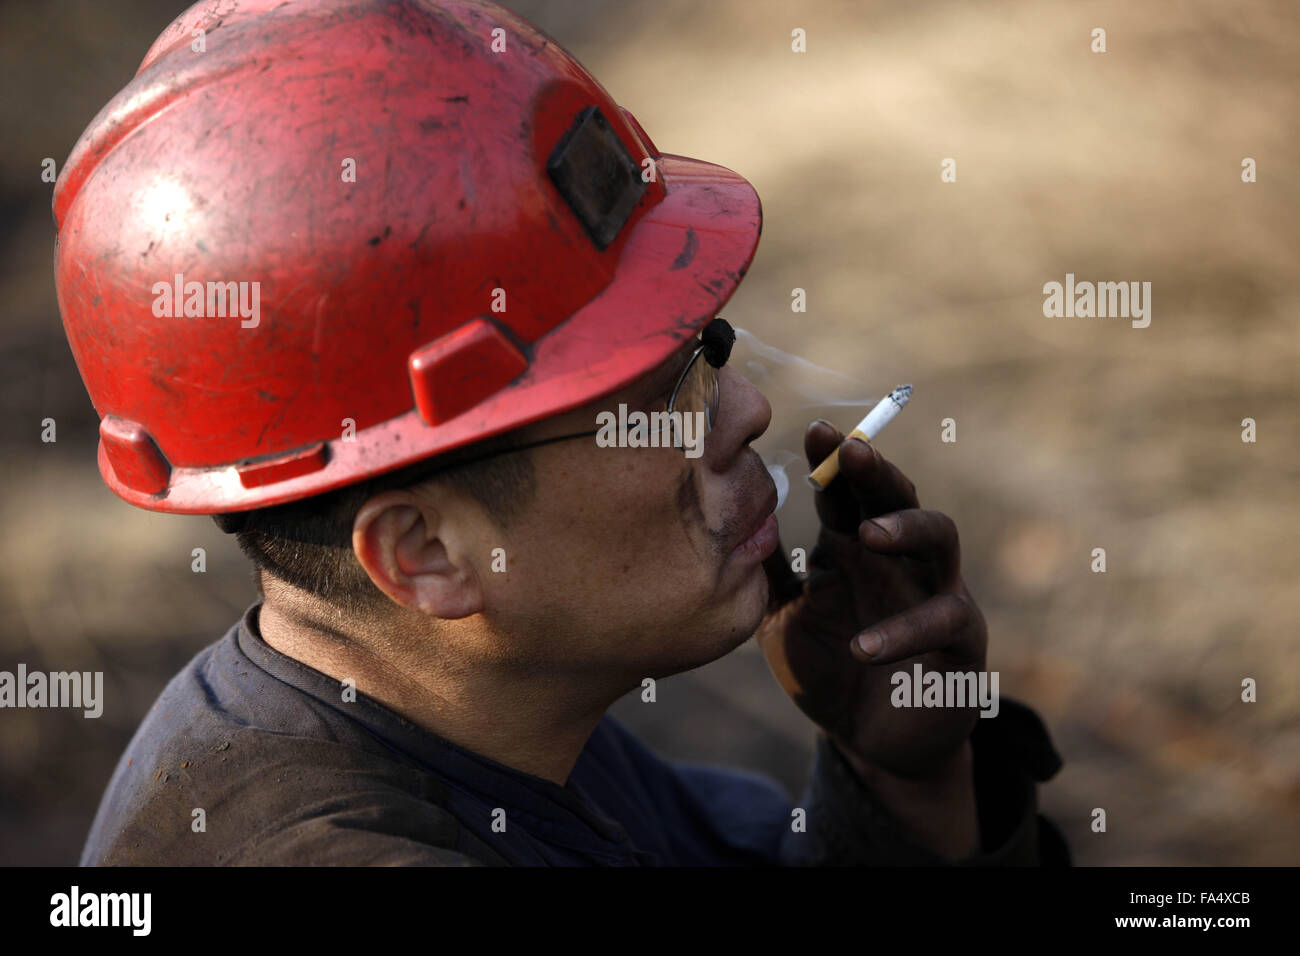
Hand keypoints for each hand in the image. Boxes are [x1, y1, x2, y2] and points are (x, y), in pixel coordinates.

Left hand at [757, 420, 988, 780]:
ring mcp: (935, 593)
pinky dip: (905, 630)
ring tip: (868, 534)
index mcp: (853, 546)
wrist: (870, 742)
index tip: (815, 430)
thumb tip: (727, 514)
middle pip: (897, 495)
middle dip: (876, 470)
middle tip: (851, 452)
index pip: (846, 490)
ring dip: (907, 527)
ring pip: (941, 537)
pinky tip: (863, 648)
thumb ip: (764, 571)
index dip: (834, 459)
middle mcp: (899, 559)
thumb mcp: (781, 617)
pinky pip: (946, 620)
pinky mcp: (962, 641)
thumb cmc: (828, 668)